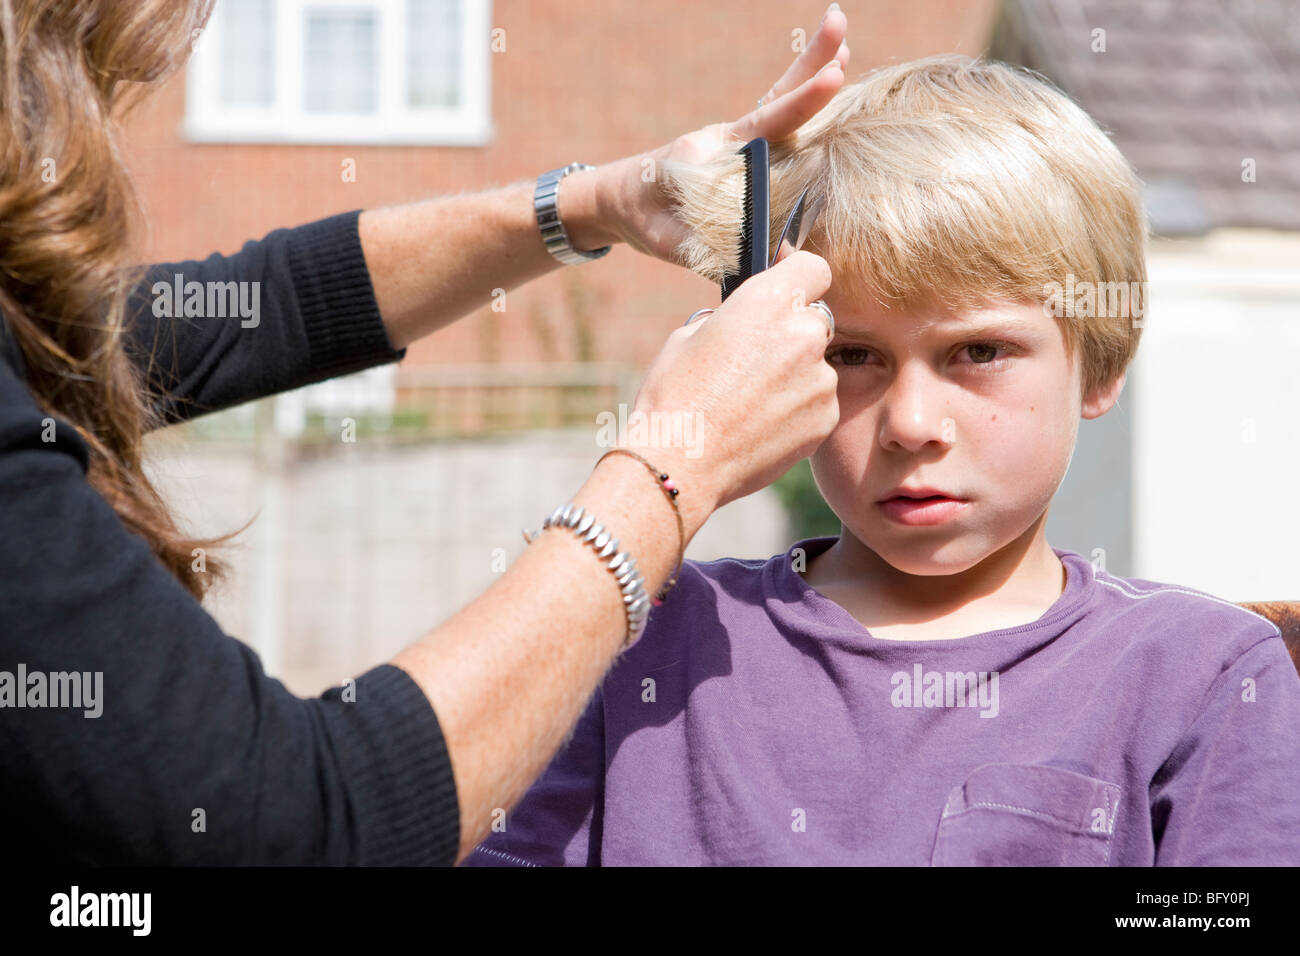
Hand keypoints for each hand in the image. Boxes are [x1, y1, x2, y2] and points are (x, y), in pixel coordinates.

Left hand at [579, 3, 848, 263]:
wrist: (616, 199)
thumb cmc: (640, 217)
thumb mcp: (667, 241)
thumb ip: (715, 252)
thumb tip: (779, 263)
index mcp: (708, 151)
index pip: (764, 125)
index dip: (801, 104)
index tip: (832, 78)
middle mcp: (726, 137)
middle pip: (777, 97)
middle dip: (810, 62)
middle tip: (839, 21)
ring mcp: (735, 141)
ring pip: (779, 102)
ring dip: (810, 70)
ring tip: (844, 42)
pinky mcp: (740, 151)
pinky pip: (776, 124)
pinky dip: (801, 103)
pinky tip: (828, 81)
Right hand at [620, 250, 839, 533]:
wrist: (680, 462)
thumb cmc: (674, 397)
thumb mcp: (688, 335)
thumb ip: (731, 318)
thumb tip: (744, 322)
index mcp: (768, 301)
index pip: (814, 268)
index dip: (798, 280)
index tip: (785, 296)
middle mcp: (803, 333)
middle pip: (816, 319)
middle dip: (792, 333)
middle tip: (757, 360)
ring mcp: (820, 378)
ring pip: (817, 365)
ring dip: (794, 376)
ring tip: (751, 403)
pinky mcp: (825, 418)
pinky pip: (818, 402)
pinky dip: (797, 410)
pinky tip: (760, 425)